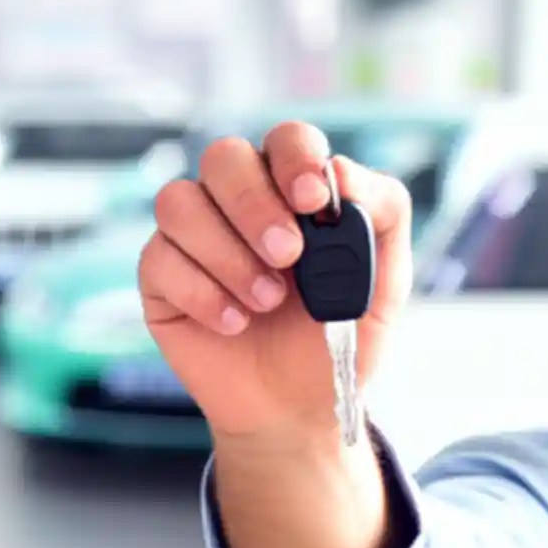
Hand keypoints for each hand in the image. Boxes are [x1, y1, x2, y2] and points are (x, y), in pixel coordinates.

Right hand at [137, 122, 413, 451]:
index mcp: (294, 190)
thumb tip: (342, 171)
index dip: (295, 158)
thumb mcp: (388, 282)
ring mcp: (194, 236)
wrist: (302, 408)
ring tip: (267, 302)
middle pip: (224, 157)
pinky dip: (202, 293)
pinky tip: (236, 323)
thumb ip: (384, 215)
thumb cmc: (342, 335)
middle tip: (289, 255)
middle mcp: (239, 201)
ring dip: (228, 253)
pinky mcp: (161, 278)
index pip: (286, 140)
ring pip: (180, 202)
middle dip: (255, 204)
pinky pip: (159, 258)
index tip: (315, 202)